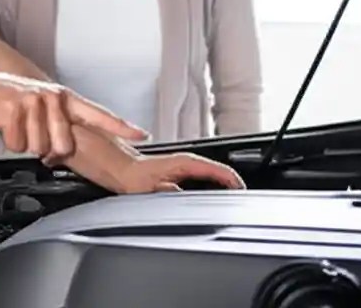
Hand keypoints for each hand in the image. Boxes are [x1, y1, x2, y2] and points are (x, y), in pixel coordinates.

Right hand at [0, 69, 148, 164]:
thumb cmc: (6, 102)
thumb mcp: (38, 111)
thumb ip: (58, 128)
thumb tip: (64, 151)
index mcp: (64, 99)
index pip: (98, 114)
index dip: (120, 126)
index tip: (141, 134)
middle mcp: (53, 97)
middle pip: (63, 146)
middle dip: (46, 151)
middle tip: (32, 137)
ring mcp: (36, 100)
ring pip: (39, 147)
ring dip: (25, 145)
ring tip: (16, 127)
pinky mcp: (16, 106)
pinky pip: (18, 144)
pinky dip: (9, 141)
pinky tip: (5, 125)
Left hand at [115, 153, 244, 193]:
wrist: (119, 170)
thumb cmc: (132, 176)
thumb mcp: (151, 189)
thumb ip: (169, 192)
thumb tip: (183, 195)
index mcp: (183, 163)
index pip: (216, 168)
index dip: (232, 179)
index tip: (241, 190)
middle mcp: (185, 164)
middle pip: (218, 172)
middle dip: (231, 184)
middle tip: (241, 198)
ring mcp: (183, 168)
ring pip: (210, 175)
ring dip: (222, 185)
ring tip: (231, 198)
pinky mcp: (179, 174)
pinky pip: (202, 179)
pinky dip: (211, 186)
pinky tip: (211, 198)